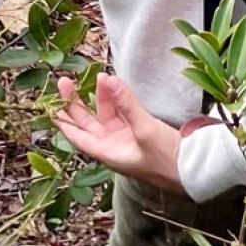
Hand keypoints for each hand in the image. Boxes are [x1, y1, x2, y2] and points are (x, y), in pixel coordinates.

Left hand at [53, 71, 193, 190]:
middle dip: (76, 104)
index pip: (78, 137)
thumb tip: (108, 79)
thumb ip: (126, 103)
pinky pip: (122, 113)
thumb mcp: (145, 130)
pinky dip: (118, 100)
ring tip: (101, 76)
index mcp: (109, 153)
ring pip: (106, 115)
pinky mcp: (140, 132)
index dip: (64, 122)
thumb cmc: (168, 161)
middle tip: (66, 82)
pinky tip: (116, 86)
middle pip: (88, 124)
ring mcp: (127, 139)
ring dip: (101, 97)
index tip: (51, 106)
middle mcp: (114, 147)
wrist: (195, 169)